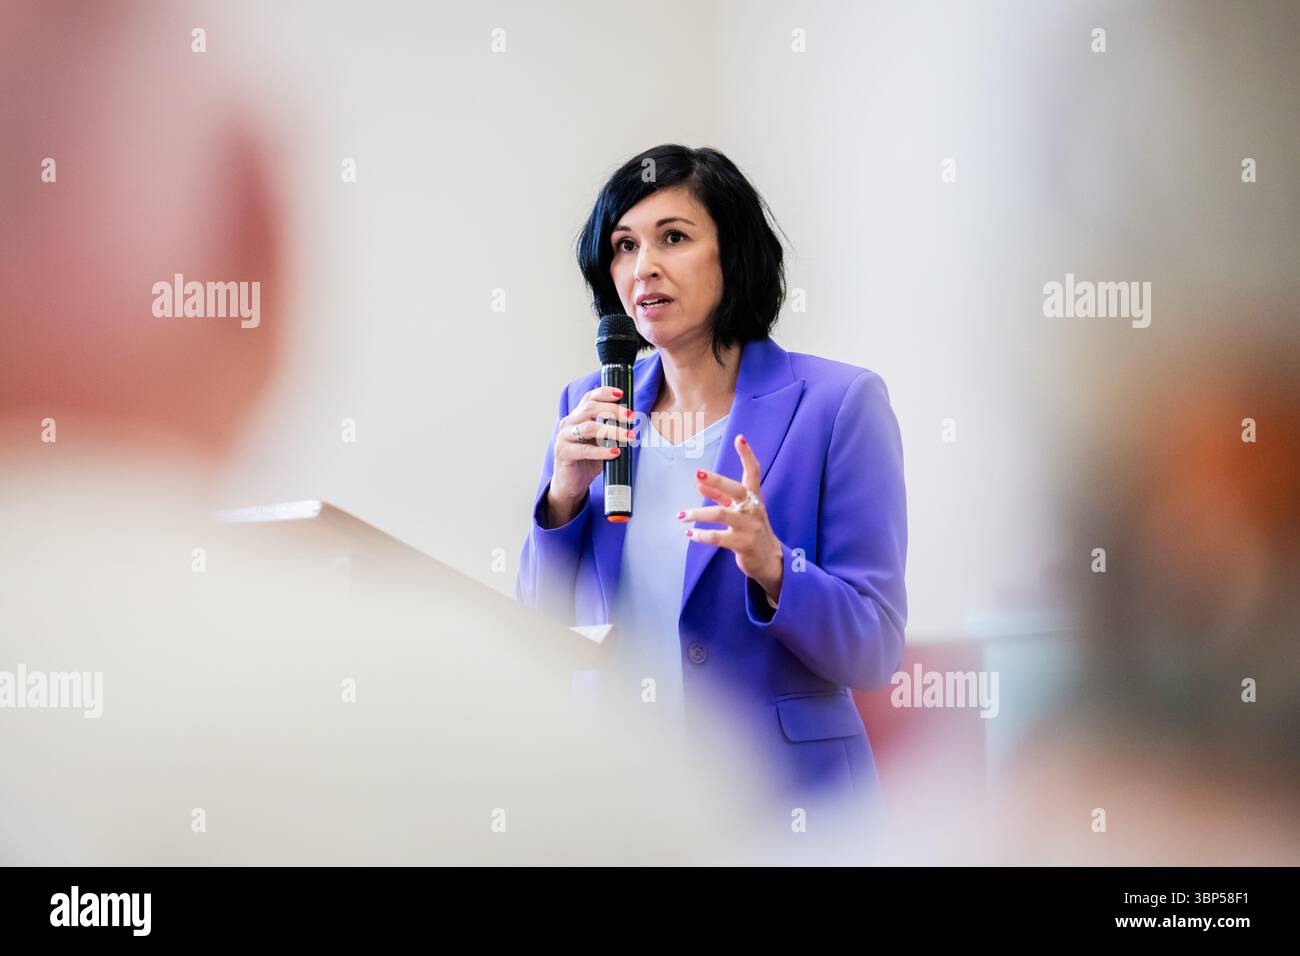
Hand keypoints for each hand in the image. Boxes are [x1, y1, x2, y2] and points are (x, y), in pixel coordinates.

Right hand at [546, 385, 637, 524]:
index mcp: (577, 416)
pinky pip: (584, 450)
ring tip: (630, 437)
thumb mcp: (600, 441)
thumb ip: (611, 429)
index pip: (589, 398)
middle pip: (590, 408)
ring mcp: (563, 437)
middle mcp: (569, 423)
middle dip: (613, 410)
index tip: (621, 394)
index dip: (604, 393)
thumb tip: (633, 422)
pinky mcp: (563, 453)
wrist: (570, 483)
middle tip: (631, 417)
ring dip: (612, 431)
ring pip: (589, 428)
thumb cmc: (587, 460)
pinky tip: (615, 452)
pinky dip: (602, 451)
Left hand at [678, 434, 783, 603]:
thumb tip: (698, 483)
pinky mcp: (743, 544)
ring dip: (698, 514)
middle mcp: (753, 509)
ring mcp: (749, 527)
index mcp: (754, 497)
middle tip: (698, 474)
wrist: (769, 560)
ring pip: (721, 514)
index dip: (747, 455)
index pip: (754, 472)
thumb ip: (719, 496)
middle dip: (717, 481)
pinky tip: (690, 534)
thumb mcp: (738, 510)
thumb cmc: (751, 530)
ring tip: (681, 515)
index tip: (740, 438)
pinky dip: (702, 535)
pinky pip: (718, 537)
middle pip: (736, 489)